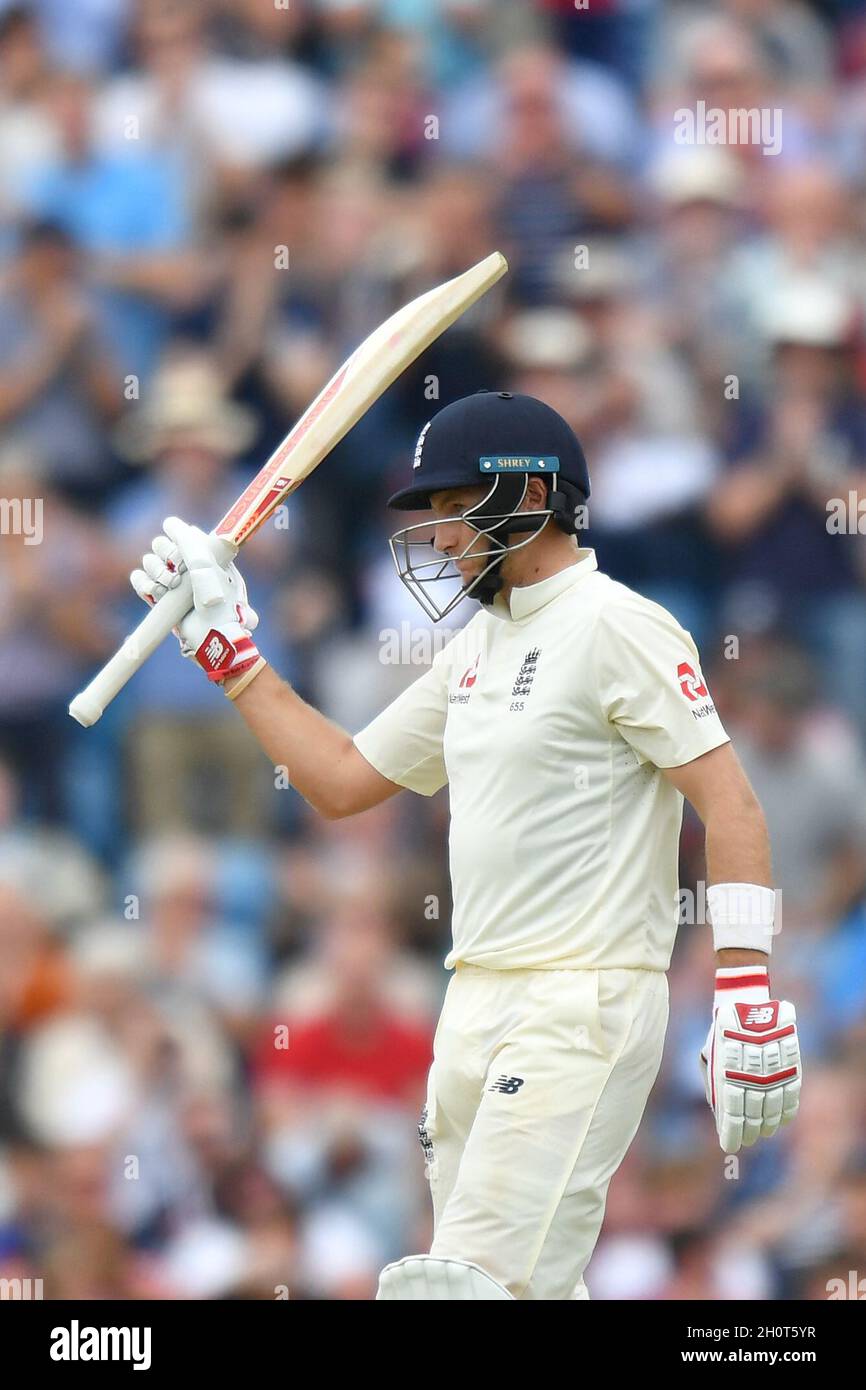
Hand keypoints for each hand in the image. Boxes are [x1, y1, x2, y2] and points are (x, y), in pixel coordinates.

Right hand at [130, 516, 260, 681]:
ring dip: (157, 571)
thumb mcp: (209, 566)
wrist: (212, 633)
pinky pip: (138, 578)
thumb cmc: (219, 600)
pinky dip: (143, 583)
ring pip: (148, 560)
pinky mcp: (156, 597)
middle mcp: (185, 565)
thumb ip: (191, 542)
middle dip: (166, 553)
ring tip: (171, 587)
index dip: (177, 533)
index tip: (176, 537)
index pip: (182, 532)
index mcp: (204, 554)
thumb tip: (170, 522)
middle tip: (178, 570)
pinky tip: (156, 593)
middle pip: (161, 543)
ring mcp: (170, 581)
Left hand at [700, 967, 800, 1152]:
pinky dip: (786, 1111)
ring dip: (768, 1125)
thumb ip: (712, 1084)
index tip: (729, 1146)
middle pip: (754, 1116)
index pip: (732, 1115)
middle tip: (746, 1140)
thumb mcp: (708, 1056)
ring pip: (773, 1110)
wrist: (747, 1004)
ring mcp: (773, 1073)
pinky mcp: (790, 1067)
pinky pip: (791, 1096)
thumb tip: (718, 1113)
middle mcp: (753, 1078)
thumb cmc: (721, 1033)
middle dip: (749, 1132)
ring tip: (762, 1133)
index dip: (732, 1134)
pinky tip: (781, 1120)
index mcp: (729, 1076)